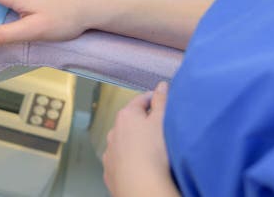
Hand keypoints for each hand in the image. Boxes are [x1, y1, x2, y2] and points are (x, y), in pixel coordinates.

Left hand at [103, 82, 179, 196]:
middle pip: (131, 121)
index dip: (154, 99)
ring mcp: (110, 154)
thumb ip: (162, 100)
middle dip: (144, 122)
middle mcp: (113, 132)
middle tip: (162, 129)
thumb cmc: (153, 153)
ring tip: (153, 151)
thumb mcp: (162, 120)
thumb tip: (161, 86)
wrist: (141, 188)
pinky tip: (143, 166)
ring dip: (136, 142)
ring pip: (124, 142)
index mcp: (126, 115)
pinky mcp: (110, 173)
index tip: (164, 102)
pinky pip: (122, 161)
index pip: (141, 99)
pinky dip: (130, 161)